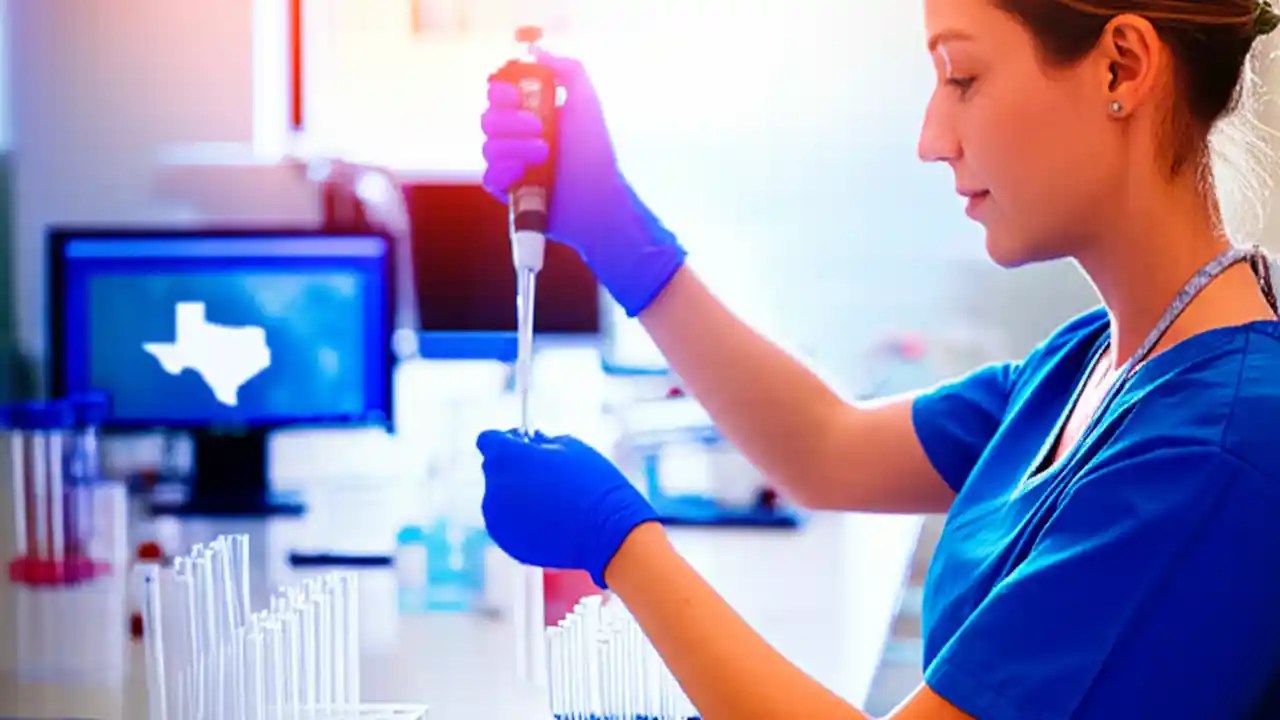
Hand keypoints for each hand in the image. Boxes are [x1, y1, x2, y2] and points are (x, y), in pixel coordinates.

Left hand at [476, 430, 658, 587]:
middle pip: (494, 470)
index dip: (507, 440)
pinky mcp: (507, 542)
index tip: (525, 446)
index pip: (488, 439)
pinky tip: (551, 520)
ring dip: (517, 496)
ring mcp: (498, 519)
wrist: (606, 531)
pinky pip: (509, 523)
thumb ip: (539, 442)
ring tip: (552, 501)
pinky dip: (523, 520)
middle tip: (546, 475)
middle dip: (514, 469)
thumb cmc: (592, 483)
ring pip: (500, 499)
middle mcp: (493, 488)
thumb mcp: (569, 446)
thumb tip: (529, 444)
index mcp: (505, 458)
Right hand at [481, 52, 686, 316]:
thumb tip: (537, 51)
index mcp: (531, 114)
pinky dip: (502, 172)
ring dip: (514, 147)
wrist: (599, 199)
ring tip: (544, 156)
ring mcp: (511, 166)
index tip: (518, 96)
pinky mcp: (508, 193)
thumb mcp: (587, 103)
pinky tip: (523, 174)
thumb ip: (568, 70)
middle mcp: (517, 138)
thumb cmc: (596, 153)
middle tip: (540, 129)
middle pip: (487, 118)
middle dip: (510, 121)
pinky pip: (488, 177)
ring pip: (488, 146)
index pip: (498, 95)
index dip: (501, 92)